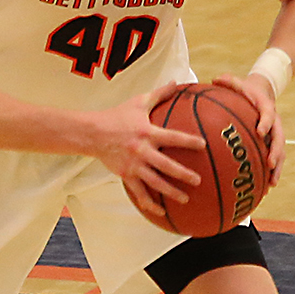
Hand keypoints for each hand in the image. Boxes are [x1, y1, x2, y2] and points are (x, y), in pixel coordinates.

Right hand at [90, 83, 204, 217]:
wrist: (92, 133)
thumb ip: (160, 94)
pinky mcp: (125, 175)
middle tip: (198, 181)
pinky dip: (149, 203)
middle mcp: (142, 151)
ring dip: (170, 192)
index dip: (188, 141)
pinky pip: (139, 192)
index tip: (202, 145)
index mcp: (148, 133)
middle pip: (166, 165)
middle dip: (183, 174)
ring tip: (185, 199)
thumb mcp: (139, 102)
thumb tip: (176, 82)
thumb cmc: (117, 115)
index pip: (172, 137)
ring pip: (154, 182)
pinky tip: (160, 211)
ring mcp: (133, 165)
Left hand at [212, 73, 282, 185]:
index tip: (260, 132)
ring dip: (277, 168)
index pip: (268, 114)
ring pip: (280, 153)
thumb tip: (214, 79)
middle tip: (270, 163)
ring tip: (271, 183)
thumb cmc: (245, 90)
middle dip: (276, 151)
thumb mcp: (237, 82)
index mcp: (266, 107)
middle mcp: (274, 122)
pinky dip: (272, 173)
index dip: (265, 122)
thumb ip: (228, 81)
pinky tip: (266, 188)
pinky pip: (274, 159)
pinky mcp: (273, 143)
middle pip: (279, 138)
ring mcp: (275, 134)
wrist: (263, 92)